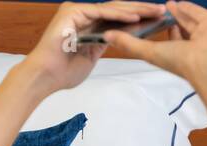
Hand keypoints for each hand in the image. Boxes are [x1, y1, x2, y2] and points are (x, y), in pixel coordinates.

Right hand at [22, 2, 167, 93]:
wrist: (45, 76)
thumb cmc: (63, 72)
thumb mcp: (91, 57)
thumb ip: (104, 45)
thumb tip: (120, 39)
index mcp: (88, 23)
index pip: (117, 17)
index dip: (138, 18)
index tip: (157, 20)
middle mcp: (83, 13)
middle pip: (117, 9)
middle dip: (141, 10)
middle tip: (162, 11)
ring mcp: (78, 11)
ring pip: (112, 8)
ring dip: (134, 10)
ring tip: (154, 12)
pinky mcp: (73, 11)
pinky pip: (100, 11)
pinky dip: (118, 14)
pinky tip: (135, 17)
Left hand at [104, 1, 206, 88]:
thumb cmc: (183, 62)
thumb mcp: (149, 51)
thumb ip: (129, 43)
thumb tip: (107, 37)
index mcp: (178, 55)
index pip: (163, 41)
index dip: (152, 30)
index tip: (141, 23)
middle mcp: (190, 46)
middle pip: (176, 30)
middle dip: (166, 21)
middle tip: (155, 12)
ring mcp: (203, 35)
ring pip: (188, 22)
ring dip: (178, 14)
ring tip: (167, 6)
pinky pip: (199, 14)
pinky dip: (190, 9)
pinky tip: (180, 3)